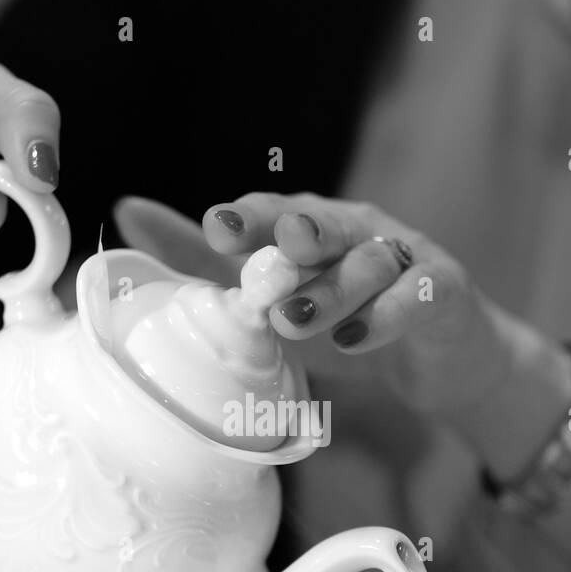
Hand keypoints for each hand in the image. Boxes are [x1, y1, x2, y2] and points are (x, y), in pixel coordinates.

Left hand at [116, 190, 514, 415]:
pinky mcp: (445, 293)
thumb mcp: (270, 294)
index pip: (275, 214)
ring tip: (294, 320)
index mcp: (312, 227)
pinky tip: (355, 338)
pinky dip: (387, 315)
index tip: (215, 229)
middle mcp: (358, 230)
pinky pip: (419, 295)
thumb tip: (125, 212)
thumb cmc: (345, 318)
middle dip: (301, 230)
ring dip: (333, 288)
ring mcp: (405, 258)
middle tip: (278, 248)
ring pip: (370, 262)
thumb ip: (201, 260)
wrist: (438, 360)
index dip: (248, 219)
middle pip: (328, 222)